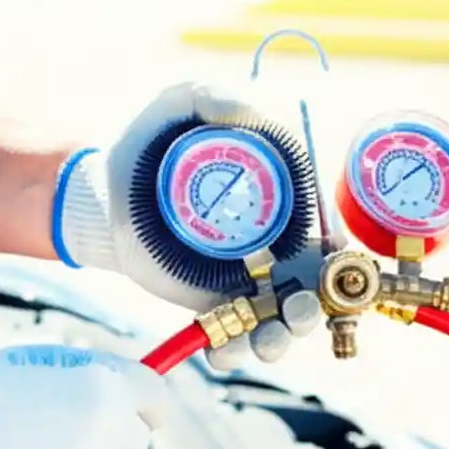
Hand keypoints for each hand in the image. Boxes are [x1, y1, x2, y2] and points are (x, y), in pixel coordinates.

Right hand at [0, 346, 169, 448]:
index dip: (147, 410)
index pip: (157, 399)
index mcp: (107, 380)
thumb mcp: (51, 361)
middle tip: (77, 435)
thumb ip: (96, 378)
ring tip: (40, 448)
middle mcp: (108, 421)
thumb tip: (124, 392)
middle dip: (114, 443)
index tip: (139, 417)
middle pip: (137, 444)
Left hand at [53, 81, 321, 367]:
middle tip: (297, 309)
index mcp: (289, 205)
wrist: (105, 189)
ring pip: (278, 323)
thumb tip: (244, 113)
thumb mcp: (182, 104)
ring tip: (264, 342)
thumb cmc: (153, 141)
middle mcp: (276, 248)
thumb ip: (216, 96)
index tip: (334, 271)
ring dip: (280, 340)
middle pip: (315, 292)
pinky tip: (222, 351)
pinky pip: (231, 337)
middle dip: (313, 310)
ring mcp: (246, 281)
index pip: (332, 240)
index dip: (343, 262)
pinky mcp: (212, 305)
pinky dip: (231, 351)